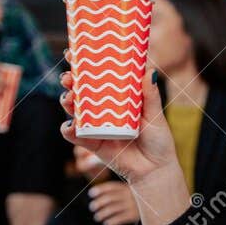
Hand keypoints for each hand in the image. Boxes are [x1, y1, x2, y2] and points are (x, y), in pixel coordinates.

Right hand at [59, 67, 189, 224]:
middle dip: (70, 81)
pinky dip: (69, 130)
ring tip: (69, 98)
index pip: (98, 77)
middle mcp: (104, 110)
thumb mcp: (155, 116)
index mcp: (118, 98)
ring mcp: (96, 126)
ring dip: (67, 102)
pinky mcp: (92, 144)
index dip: (84, 64)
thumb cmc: (158, 141)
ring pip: (75, 110)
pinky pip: (75, 135)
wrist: (154, 172)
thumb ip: (150, 96)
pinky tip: (70, 125)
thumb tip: (149, 71)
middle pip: (82, 91)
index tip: (73, 52)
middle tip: (68, 77)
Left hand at [87, 181, 139, 224]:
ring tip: (97, 217)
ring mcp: (132, 205)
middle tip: (92, 207)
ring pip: (113, 209)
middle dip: (99, 202)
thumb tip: (96, 193)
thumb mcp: (132, 190)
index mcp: (127, 187)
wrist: (156, 206)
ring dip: (102, 214)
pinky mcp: (135, 216)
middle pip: (110, 198)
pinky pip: (120, 219)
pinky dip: (112, 222)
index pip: (111, 187)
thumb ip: (118, 190)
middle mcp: (129, 195)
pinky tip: (106, 224)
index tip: (91, 193)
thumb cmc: (139, 198)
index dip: (100, 189)